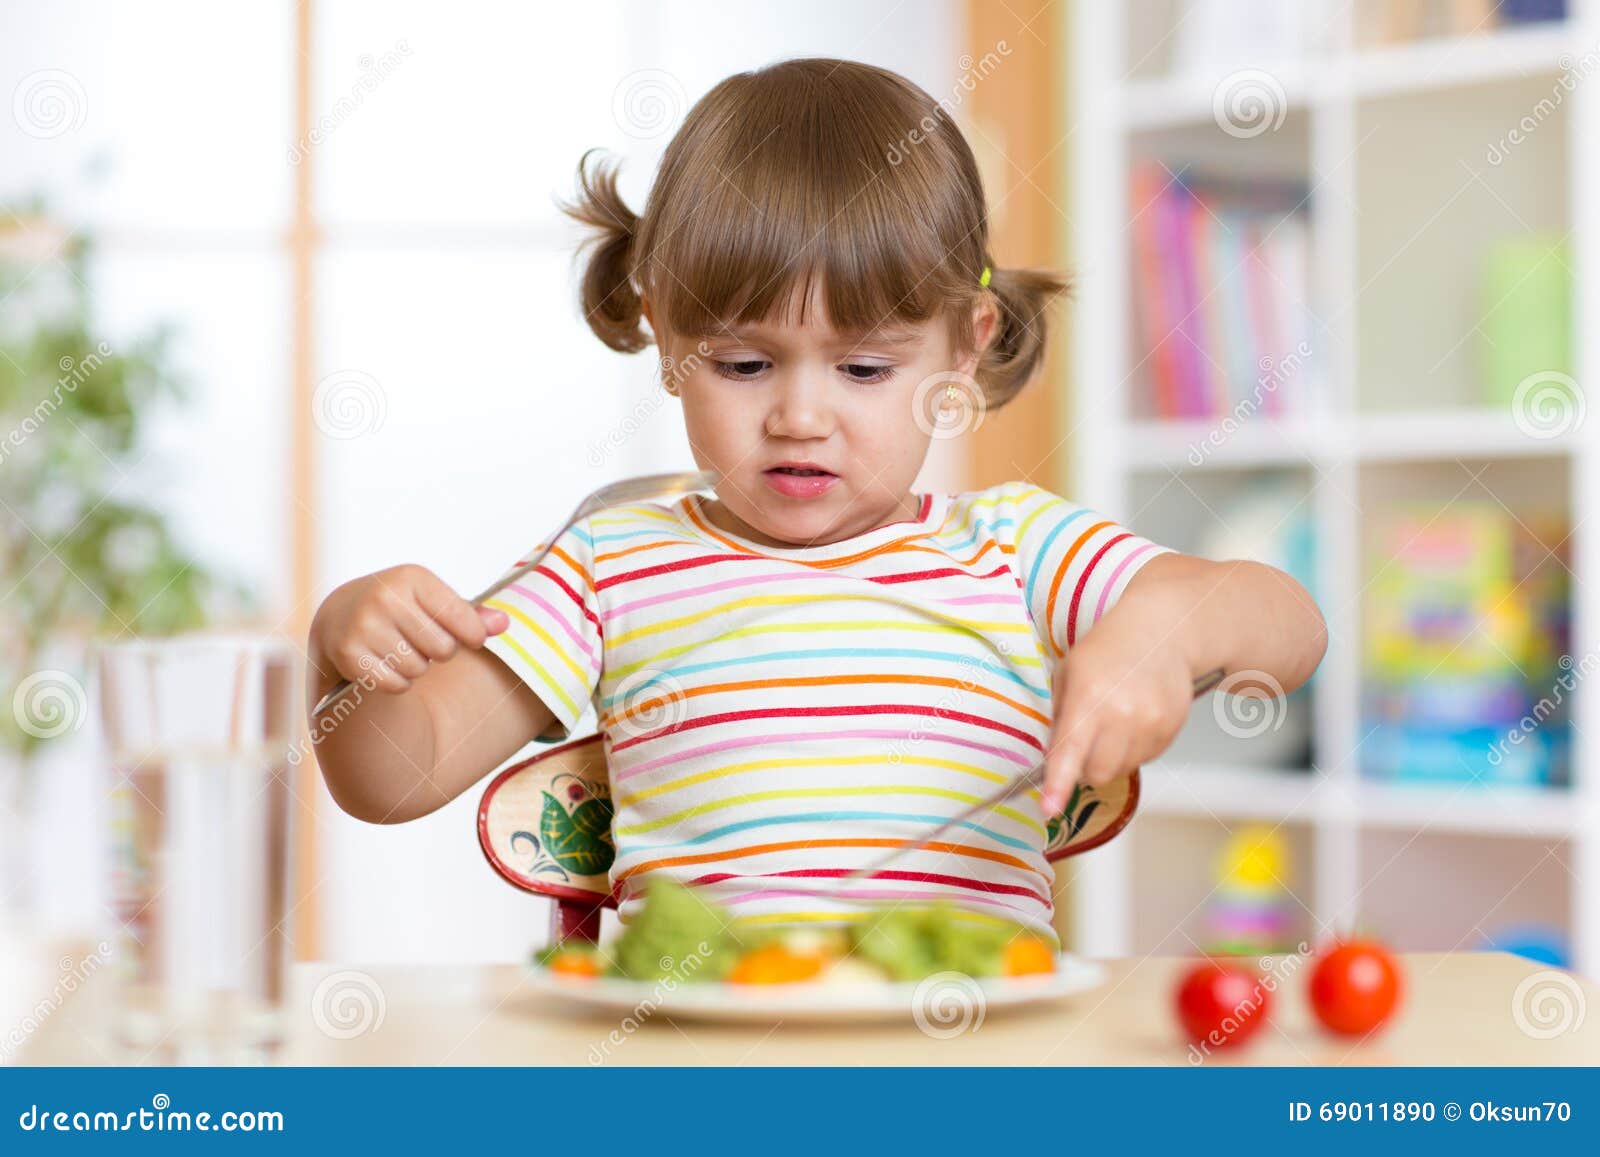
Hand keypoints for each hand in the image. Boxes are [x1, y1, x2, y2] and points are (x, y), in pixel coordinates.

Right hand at [309, 564, 509, 695]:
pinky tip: (386, 663)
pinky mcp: (349, 655)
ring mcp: (364, 626)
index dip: (474, 634)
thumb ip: (471, 614)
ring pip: (419, 668)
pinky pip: (397, 685)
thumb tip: (503, 623)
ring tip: (401, 648)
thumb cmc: (400, 606)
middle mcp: (385, 598)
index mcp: (412, 578)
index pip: (461, 616)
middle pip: (444, 648)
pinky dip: (398, 682)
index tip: (472, 636)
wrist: (342, 613)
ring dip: (417, 666)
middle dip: (440, 650)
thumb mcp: (433, 599)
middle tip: (422, 639)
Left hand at [1037, 622, 1194, 816]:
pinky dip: (1134, 750)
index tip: (1049, 809)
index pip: (1069, 751)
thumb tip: (1052, 758)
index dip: (1057, 785)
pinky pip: (1144, 760)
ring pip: (1121, 771)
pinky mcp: (1170, 729)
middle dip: (1085, 769)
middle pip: (1097, 774)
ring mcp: (1150, 723)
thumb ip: (1059, 716)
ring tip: (1114, 723)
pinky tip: (1134, 720)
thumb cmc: (1108, 650)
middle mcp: (1121, 714)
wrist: (1163, 631)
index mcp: (1088, 697)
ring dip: (1111, 759)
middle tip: (1086, 743)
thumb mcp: (1069, 672)